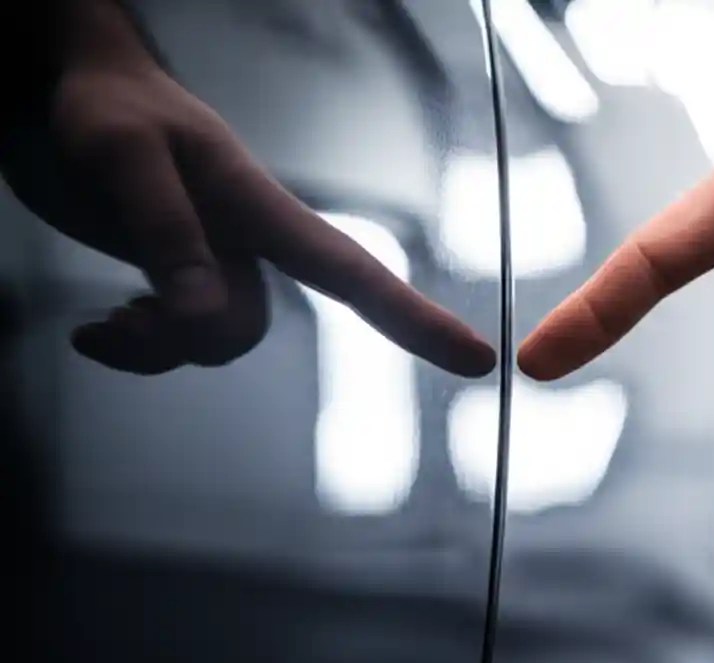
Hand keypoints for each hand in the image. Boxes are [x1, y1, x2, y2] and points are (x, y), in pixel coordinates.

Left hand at [0, 1, 493, 376]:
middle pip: (245, 328)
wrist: (72, 89)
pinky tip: (98, 330)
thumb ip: (166, 232)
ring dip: (154, 347)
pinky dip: (136, 348)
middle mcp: (249, 243)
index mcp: (260, 207)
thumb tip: (204, 316)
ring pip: (209, 340)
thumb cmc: (107, 105)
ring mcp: (213, 262)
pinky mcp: (178, 276)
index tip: (479, 359)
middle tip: (120, 320)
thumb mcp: (122, 155)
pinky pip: (176, 339)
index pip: (355, 272)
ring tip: (105, 324)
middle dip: (186, 341)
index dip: (419, 319)